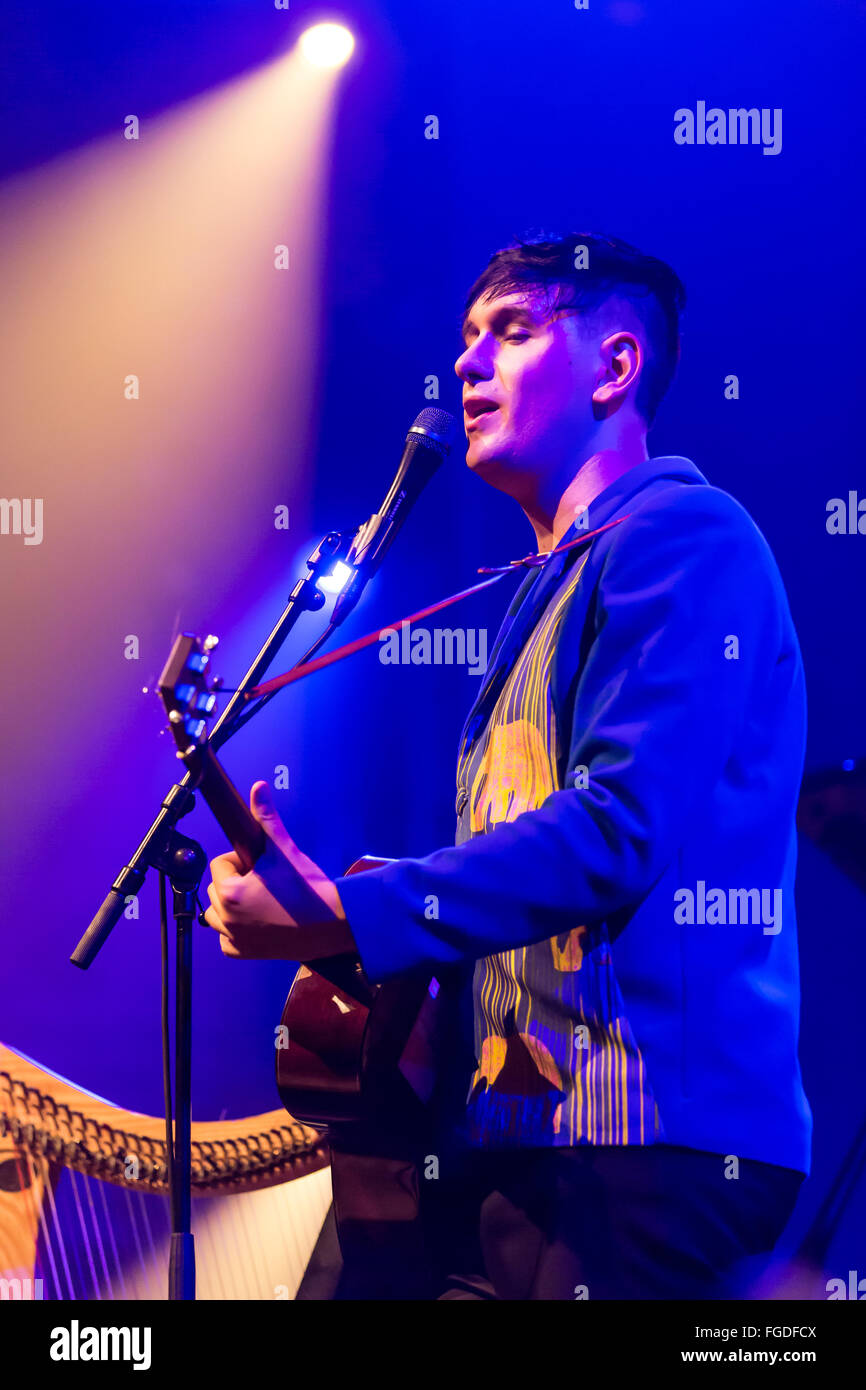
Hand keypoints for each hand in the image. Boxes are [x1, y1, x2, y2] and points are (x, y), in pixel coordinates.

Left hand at [203, 781, 355, 960]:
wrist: (332, 923)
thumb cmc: (309, 889)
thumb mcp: (285, 850)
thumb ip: (266, 819)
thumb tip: (259, 789)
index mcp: (231, 892)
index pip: (220, 864)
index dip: (240, 860)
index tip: (261, 865)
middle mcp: (227, 918)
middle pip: (215, 888)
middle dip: (235, 881)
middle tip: (265, 881)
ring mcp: (235, 938)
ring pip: (216, 913)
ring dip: (231, 905)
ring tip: (260, 899)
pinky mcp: (244, 952)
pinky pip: (226, 938)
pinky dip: (236, 930)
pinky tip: (258, 919)